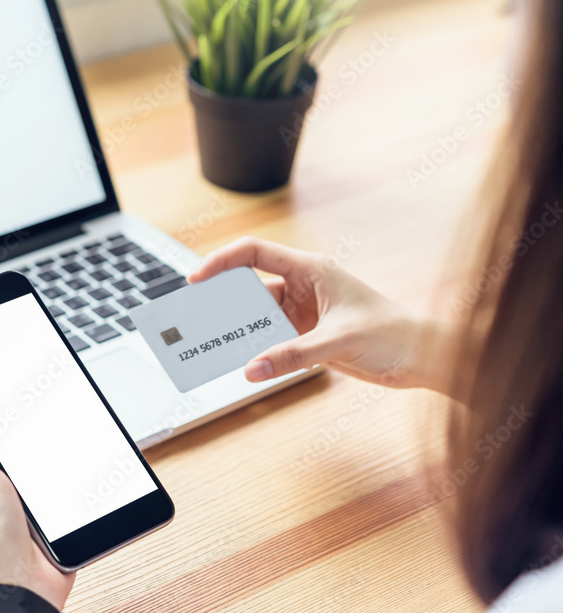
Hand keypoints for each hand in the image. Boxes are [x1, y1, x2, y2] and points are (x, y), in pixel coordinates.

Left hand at [0, 384, 74, 609]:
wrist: (21, 584)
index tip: (1, 367)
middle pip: (14, 434)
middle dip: (30, 413)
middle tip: (46, 385)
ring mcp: (26, 495)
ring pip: (42, 454)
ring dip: (57, 441)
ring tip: (71, 414)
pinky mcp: (52, 511)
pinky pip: (66, 479)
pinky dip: (77, 468)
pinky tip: (88, 453)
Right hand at [188, 237, 455, 391]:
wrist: (423, 357)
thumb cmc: (394, 335)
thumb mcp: (338, 341)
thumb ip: (292, 355)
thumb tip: (252, 368)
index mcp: (311, 269)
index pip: (254, 253)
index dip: (222, 261)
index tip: (198, 279)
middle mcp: (303, 286)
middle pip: (250, 285)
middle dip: (223, 299)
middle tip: (198, 317)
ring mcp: (304, 311)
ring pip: (258, 315)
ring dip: (239, 327)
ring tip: (214, 340)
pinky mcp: (308, 335)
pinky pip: (271, 338)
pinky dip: (256, 347)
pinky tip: (243, 357)